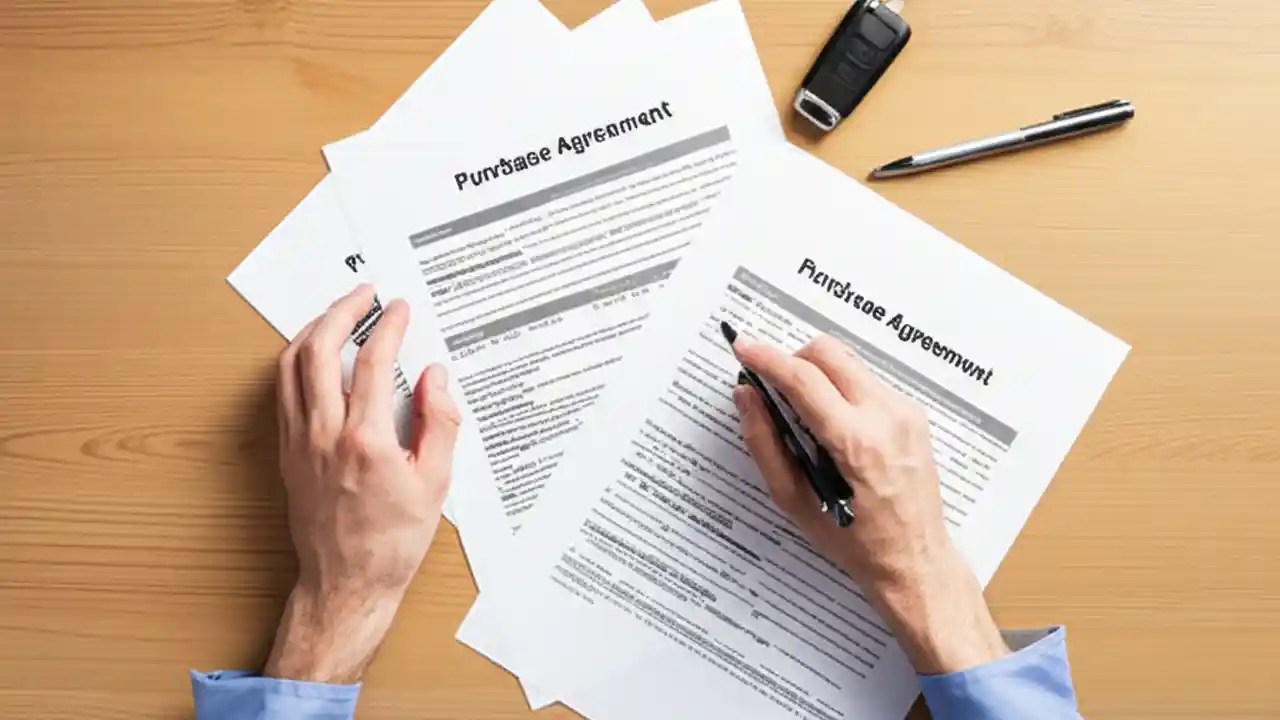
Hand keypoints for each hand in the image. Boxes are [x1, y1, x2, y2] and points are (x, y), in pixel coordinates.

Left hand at [264, 284, 461, 683]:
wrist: (347, 582)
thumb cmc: (393, 540)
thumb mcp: (436, 483)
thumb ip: (440, 423)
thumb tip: (437, 378)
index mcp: (366, 441)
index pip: (374, 363)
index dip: (388, 326)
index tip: (399, 308)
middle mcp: (324, 435)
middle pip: (320, 350)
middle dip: (341, 311)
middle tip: (363, 295)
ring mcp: (299, 443)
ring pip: (291, 366)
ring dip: (312, 330)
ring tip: (336, 315)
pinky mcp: (287, 453)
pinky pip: (283, 392)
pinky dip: (297, 361)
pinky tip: (314, 356)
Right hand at [731, 333, 1006, 673]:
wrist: (915, 560)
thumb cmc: (854, 541)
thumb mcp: (795, 501)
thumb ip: (765, 443)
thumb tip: (746, 397)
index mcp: (855, 442)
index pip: (803, 379)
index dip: (766, 358)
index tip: (743, 348)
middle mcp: (886, 417)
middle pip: (828, 353)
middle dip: (793, 360)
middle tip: (774, 388)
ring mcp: (905, 412)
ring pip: (849, 363)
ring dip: (818, 375)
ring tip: (805, 416)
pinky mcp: (913, 414)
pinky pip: (867, 381)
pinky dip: (842, 390)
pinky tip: (835, 427)